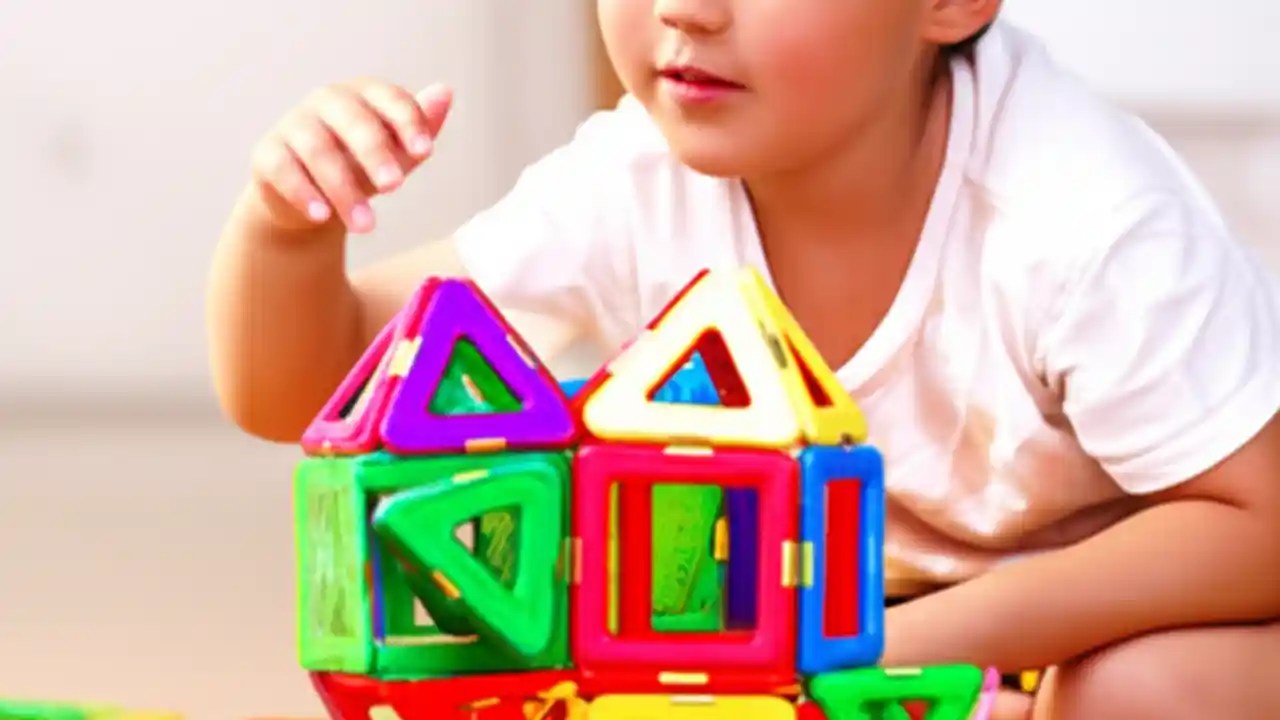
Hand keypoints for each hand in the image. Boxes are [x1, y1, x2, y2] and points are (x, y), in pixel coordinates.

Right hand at [248, 78, 452, 233]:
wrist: (313, 203)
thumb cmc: (361, 169)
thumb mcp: (395, 156)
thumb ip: (419, 130)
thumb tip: (445, 93)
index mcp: (364, 95)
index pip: (388, 97)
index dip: (407, 121)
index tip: (425, 151)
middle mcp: (326, 101)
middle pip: (353, 120)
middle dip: (375, 153)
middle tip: (396, 187)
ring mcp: (294, 125)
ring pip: (318, 149)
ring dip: (344, 189)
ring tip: (367, 226)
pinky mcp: (267, 154)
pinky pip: (282, 168)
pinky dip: (302, 192)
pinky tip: (321, 216)